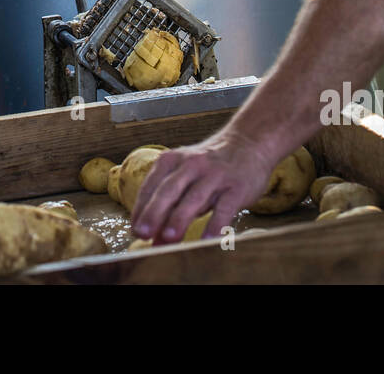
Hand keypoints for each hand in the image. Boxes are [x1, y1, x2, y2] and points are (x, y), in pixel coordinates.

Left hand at [131, 128, 278, 242]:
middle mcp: (192, 165)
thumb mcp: (186, 178)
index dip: (141, 209)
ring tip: (169, 238)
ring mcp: (215, 175)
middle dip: (154, 212)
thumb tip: (153, 239)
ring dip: (180, 218)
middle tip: (142, 234)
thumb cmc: (210, 168)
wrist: (248, 143)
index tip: (135, 230)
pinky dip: (215, 224)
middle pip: (168, 190)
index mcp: (173, 160)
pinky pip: (224, 207)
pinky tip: (208, 240)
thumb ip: (170, 205)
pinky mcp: (237, 187)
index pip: (151, 186)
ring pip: (194, 197)